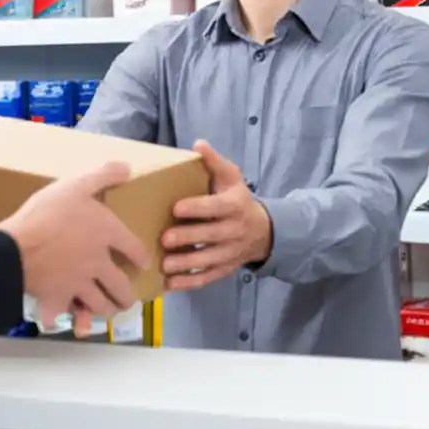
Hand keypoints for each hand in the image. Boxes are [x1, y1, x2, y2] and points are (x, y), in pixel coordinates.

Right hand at [0, 161, 149, 336]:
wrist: (15, 247)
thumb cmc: (46, 213)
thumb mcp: (75, 185)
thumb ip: (102, 176)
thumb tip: (128, 168)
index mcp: (106, 234)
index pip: (134, 249)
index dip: (141, 258)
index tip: (143, 264)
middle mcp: (98, 264)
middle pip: (121, 287)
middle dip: (126, 296)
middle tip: (127, 300)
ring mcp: (79, 285)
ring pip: (99, 305)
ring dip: (104, 310)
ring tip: (106, 310)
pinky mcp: (57, 300)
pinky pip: (62, 316)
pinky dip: (62, 319)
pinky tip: (63, 318)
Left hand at [161, 140, 272, 291]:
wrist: (262, 230)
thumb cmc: (237, 199)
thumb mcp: (231, 177)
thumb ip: (215, 162)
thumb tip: (199, 144)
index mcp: (235, 205)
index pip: (217, 207)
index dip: (198, 207)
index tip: (176, 207)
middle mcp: (235, 230)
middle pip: (212, 236)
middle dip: (189, 237)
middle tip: (165, 238)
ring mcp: (230, 252)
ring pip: (209, 260)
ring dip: (187, 264)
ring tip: (165, 264)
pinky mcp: (225, 269)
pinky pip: (209, 278)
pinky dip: (190, 282)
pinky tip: (171, 284)